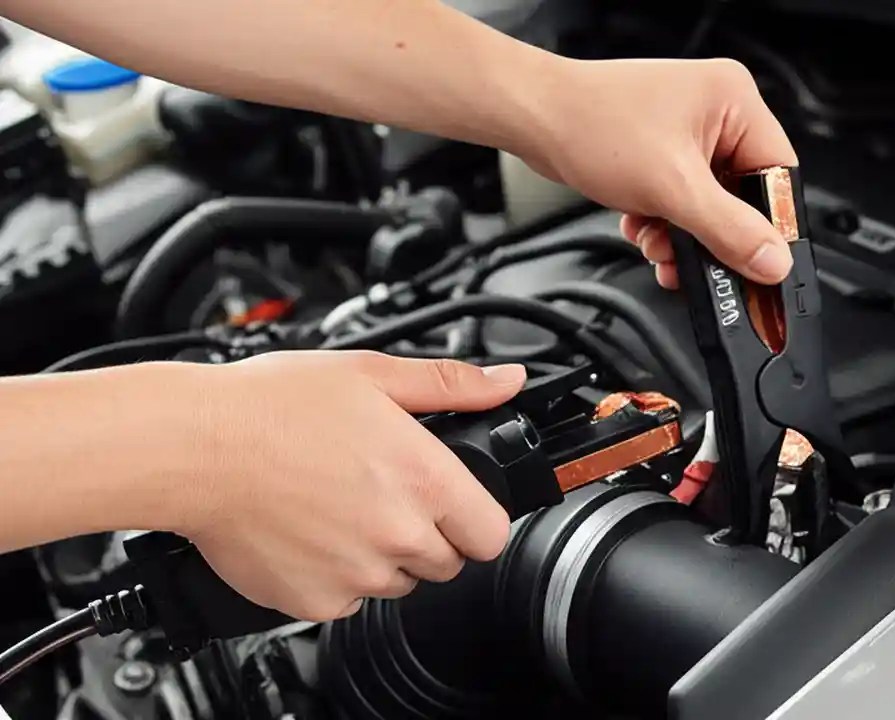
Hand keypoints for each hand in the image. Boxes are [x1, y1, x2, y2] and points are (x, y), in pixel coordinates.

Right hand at [180, 351, 525, 621]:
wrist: (193, 447)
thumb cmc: (272, 407)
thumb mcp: (372, 374)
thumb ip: (450, 384)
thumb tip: (505, 382)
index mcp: (424, 479)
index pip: (492, 534)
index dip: (478, 518)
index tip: (457, 505)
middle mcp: (398, 534)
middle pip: (447, 561)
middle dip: (427, 532)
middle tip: (382, 493)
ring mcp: (357, 574)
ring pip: (397, 582)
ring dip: (382, 555)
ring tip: (339, 506)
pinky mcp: (316, 601)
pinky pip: (347, 600)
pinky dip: (335, 575)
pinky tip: (309, 532)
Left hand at [521, 58, 797, 288]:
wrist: (532, 118)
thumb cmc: (591, 124)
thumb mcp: (673, 190)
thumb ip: (729, 232)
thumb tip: (771, 261)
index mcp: (734, 100)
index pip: (778, 174)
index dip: (770, 224)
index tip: (761, 263)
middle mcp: (715, 110)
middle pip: (741, 194)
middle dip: (712, 234)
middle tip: (703, 264)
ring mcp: (686, 131)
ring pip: (707, 204)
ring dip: (683, 235)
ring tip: (659, 245)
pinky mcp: (660, 150)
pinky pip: (680, 199)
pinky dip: (663, 223)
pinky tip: (642, 228)